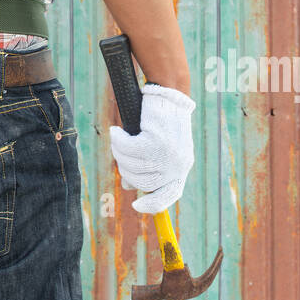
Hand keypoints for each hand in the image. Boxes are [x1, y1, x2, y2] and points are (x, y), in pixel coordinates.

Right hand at [108, 84, 194, 213]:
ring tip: (119, 138)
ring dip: (119, 153)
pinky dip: (118, 140)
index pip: (169, 195)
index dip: (153, 205)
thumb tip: (129, 186)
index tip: (137, 206)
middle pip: (143, 183)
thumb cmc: (162, 120)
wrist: (169, 94)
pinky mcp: (156, 140)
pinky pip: (128, 149)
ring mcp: (167, 154)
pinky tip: (117, 131)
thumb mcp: (159, 148)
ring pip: (132, 166)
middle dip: (127, 171)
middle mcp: (177, 164)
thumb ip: (149, 168)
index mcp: (182, 168)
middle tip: (121, 153)